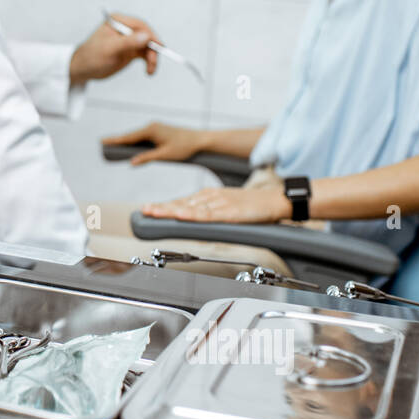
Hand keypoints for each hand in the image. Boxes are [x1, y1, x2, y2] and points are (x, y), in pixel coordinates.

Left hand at [69, 12, 160, 85]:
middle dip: (153, 49)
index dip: (151, 35)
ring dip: (152, 58)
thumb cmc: (91, 56)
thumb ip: (127, 42)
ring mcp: (129, 40)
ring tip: (150, 70)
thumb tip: (146, 36)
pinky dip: (149, 62)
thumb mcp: (109, 49)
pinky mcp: (131, 50)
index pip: (139, 25)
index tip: (158, 46)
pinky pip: (145, 54)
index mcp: (118, 21)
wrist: (84, 69)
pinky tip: (149, 70)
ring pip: (148, 46)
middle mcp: (125, 29)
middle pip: (146, 35)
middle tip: (153, 62)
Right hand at [102, 122, 206, 164]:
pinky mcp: (160, 131)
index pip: (129, 137)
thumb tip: (132, 162)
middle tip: (103, 143)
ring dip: (127, 141)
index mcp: (151, 130)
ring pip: (137, 136)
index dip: (115, 140)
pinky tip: (131, 145)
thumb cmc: (184, 148)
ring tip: (113, 145)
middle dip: (118, 140)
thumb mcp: (165, 155)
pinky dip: (136, 141)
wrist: (200, 140)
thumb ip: (147, 158)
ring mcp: (156, 128)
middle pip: (131, 135)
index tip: (103, 141)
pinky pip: (143, 136)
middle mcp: (152, 127)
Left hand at [141, 186, 289, 222]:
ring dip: (171, 210)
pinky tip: (182, 216)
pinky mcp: (230, 211)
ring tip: (154, 212)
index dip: (164, 206)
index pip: (182, 202)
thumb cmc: (251, 206)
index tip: (148, 209)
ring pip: (191, 208)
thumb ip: (208, 214)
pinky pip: (209, 214)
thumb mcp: (225, 207)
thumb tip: (192, 221)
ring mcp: (219, 204)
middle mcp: (211, 198)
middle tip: (144, 211)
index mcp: (208, 197)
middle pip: (182, 204)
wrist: (274, 201)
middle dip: (162, 208)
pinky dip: (194, 215)